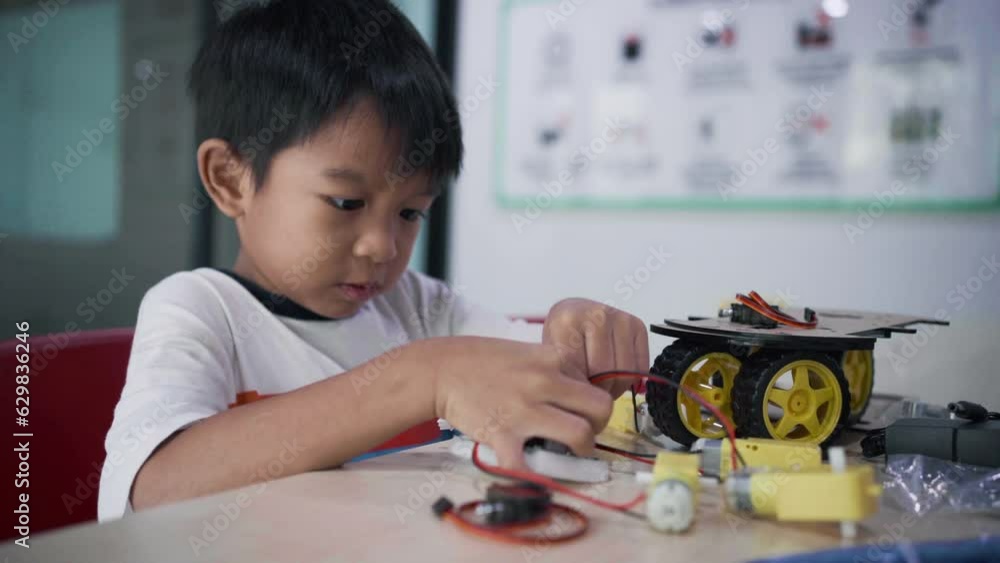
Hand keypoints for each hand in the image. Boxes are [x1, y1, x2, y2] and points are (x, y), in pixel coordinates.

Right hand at [426, 336, 613, 469]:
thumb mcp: (524, 351)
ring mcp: (525, 408)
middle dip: (599, 426)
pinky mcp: (503, 433)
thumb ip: (551, 369)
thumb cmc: (480, 361)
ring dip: (581, 451)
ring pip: (581, 435)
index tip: (578, 411)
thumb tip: (573, 395)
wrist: (440, 370)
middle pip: (601, 408)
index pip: (594, 384)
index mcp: (552, 359)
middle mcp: (544, 381)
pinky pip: (529, 464)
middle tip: (586, 434)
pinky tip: (533, 472)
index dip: (589, 402)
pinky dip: (535, 476)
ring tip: (569, 454)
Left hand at [542, 298, 649, 398]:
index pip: (578, 370)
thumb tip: (587, 406)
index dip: (578, 391)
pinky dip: (630, 379)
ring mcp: (619, 317)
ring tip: (601, 383)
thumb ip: (566, 376)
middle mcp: (596, 315)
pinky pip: (640, 367)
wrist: (573, 312)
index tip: (576, 395)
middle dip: (598, 391)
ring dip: (614, 387)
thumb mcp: (553, 356)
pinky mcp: (637, 325)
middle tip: (590, 391)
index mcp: (567, 321)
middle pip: (604, 373)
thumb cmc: (563, 336)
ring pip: (624, 373)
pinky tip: (616, 373)